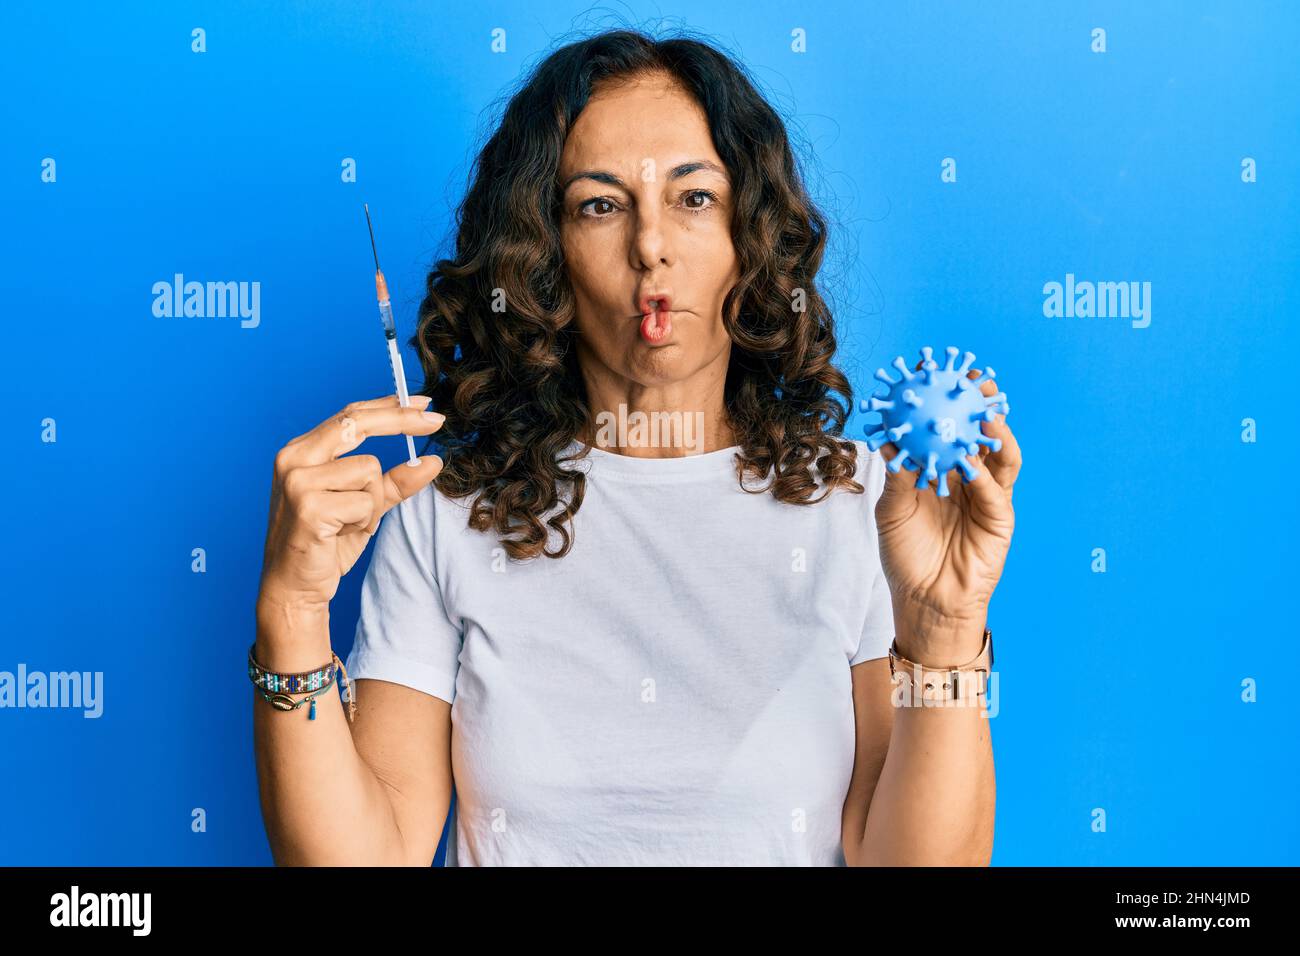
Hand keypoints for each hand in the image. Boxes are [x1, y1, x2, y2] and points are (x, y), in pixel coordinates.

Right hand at [258, 393, 445, 609]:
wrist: (294, 588)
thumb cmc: (327, 545)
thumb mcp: (368, 508)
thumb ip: (396, 483)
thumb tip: (433, 462)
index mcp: (301, 451)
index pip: (350, 415)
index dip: (389, 406)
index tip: (424, 403)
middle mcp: (293, 458)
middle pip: (358, 423)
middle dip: (401, 421)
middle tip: (437, 421)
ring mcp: (298, 481)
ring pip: (369, 470)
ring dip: (373, 503)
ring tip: (349, 524)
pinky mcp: (308, 506)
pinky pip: (365, 501)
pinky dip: (365, 521)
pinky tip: (340, 535)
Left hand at [874, 366, 1021, 660]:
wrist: (924, 601)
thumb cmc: (905, 556)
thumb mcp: (892, 510)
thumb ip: (897, 475)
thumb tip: (888, 438)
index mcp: (942, 472)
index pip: (949, 429)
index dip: (947, 402)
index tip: (938, 373)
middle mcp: (969, 479)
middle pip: (981, 433)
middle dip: (981, 403)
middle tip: (974, 378)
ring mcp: (988, 496)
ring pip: (998, 454)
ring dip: (994, 429)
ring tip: (984, 406)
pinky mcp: (1000, 518)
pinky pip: (997, 488)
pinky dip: (988, 470)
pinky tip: (976, 456)